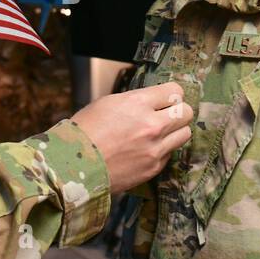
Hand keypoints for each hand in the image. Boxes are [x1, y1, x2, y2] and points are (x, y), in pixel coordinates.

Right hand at [71, 81, 191, 193]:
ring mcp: (155, 149)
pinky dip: (162, 150)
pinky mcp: (154, 167)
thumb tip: (152, 100)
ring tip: (160, 132)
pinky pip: (169, 153)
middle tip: (166, 114)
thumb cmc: (84, 132)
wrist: (73, 166)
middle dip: (177, 111)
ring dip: (175, 130)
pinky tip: (145, 149)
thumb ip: (135, 100)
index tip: (166, 98)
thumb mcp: (107, 103)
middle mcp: (151, 125)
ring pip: (185, 133)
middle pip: (186, 112)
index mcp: (138, 104)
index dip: (170, 93)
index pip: (174, 90)